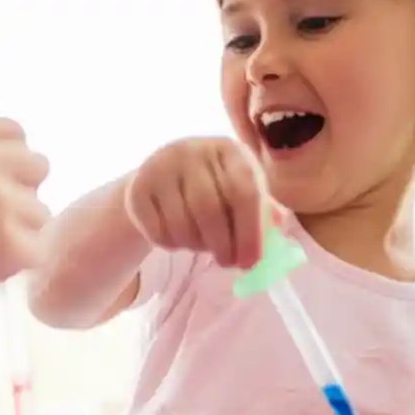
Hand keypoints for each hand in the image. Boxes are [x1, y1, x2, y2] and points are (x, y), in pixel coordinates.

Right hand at [124, 137, 276, 268]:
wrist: (163, 176)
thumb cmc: (214, 187)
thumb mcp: (241, 191)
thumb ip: (262, 210)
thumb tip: (278, 230)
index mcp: (228, 149)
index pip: (244, 190)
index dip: (250, 230)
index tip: (252, 262)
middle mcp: (192, 151)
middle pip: (209, 209)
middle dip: (223, 245)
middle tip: (228, 264)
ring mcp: (159, 167)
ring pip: (181, 224)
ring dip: (196, 246)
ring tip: (204, 246)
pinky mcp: (136, 189)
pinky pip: (157, 232)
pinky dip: (172, 245)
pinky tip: (180, 239)